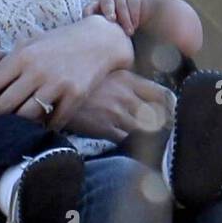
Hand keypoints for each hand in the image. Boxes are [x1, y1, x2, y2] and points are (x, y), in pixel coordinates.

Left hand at [0, 16, 131, 129]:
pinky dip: (45, 128)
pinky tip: (39, 132)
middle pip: (4, 105)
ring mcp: (56, 84)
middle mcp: (36, 71)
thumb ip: (9, 60)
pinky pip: (54, 120)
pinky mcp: (74, 95)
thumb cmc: (58, 43)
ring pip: (27, 116)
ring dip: (16, 127)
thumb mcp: (31, 44)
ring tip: (9, 134)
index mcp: (21, 57)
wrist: (98, 41)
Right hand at [59, 69, 174, 142]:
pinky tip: (129, 148)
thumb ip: (123, 83)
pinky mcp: (105, 128)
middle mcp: (127, 95)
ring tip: (149, 145)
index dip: (169, 107)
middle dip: (163, 127)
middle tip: (164, 134)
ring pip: (144, 130)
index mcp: (128, 80)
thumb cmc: (76, 80)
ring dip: (148, 139)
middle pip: (158, 115)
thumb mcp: (103, 74)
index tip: (170, 115)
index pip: (161, 94)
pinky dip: (130, 146)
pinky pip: (126, 141)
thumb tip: (136, 94)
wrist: (51, 90)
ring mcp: (116, 112)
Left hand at [84, 0, 155, 35]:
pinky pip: (133, 3)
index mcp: (97, 8)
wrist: (143, 21)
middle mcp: (107, 1)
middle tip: (112, 20)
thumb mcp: (110, 34)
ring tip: (129, 32)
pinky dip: (134, 15)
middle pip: (106, 3)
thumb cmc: (121, 31)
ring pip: (121, 5)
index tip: (91, 24)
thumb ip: (102, 37)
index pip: (89, 9)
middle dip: (109, 10)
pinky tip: (135, 25)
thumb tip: (91, 51)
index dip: (89, 14)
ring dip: (125, 19)